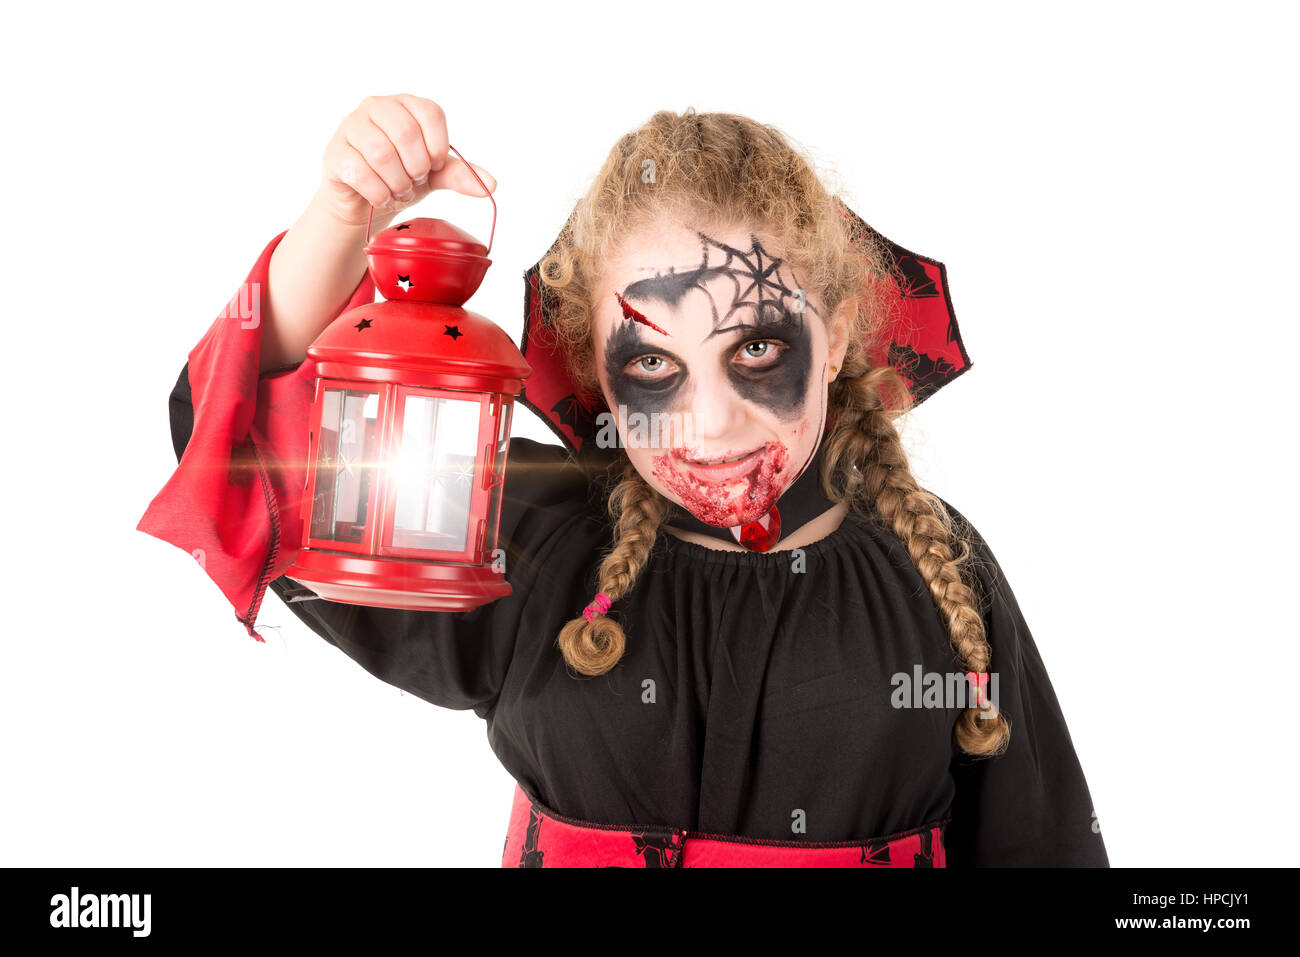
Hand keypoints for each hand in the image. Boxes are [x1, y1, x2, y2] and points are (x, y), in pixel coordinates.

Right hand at [316, 94, 496, 226]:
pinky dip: (379, 193)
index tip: (433, 166)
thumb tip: (490, 183)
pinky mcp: (335, 153)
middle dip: (417, 168)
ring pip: (382, 155)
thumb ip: (460, 175)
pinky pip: (360, 173)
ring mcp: (352, 127)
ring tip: (399, 190)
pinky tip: (382, 196)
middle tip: (414, 181)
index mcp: (406, 105)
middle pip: (406, 133)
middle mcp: (377, 107)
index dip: (437, 146)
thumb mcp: (434, 175)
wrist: (363, 204)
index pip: (431, 113)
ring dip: (398, 183)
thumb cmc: (400, 178)